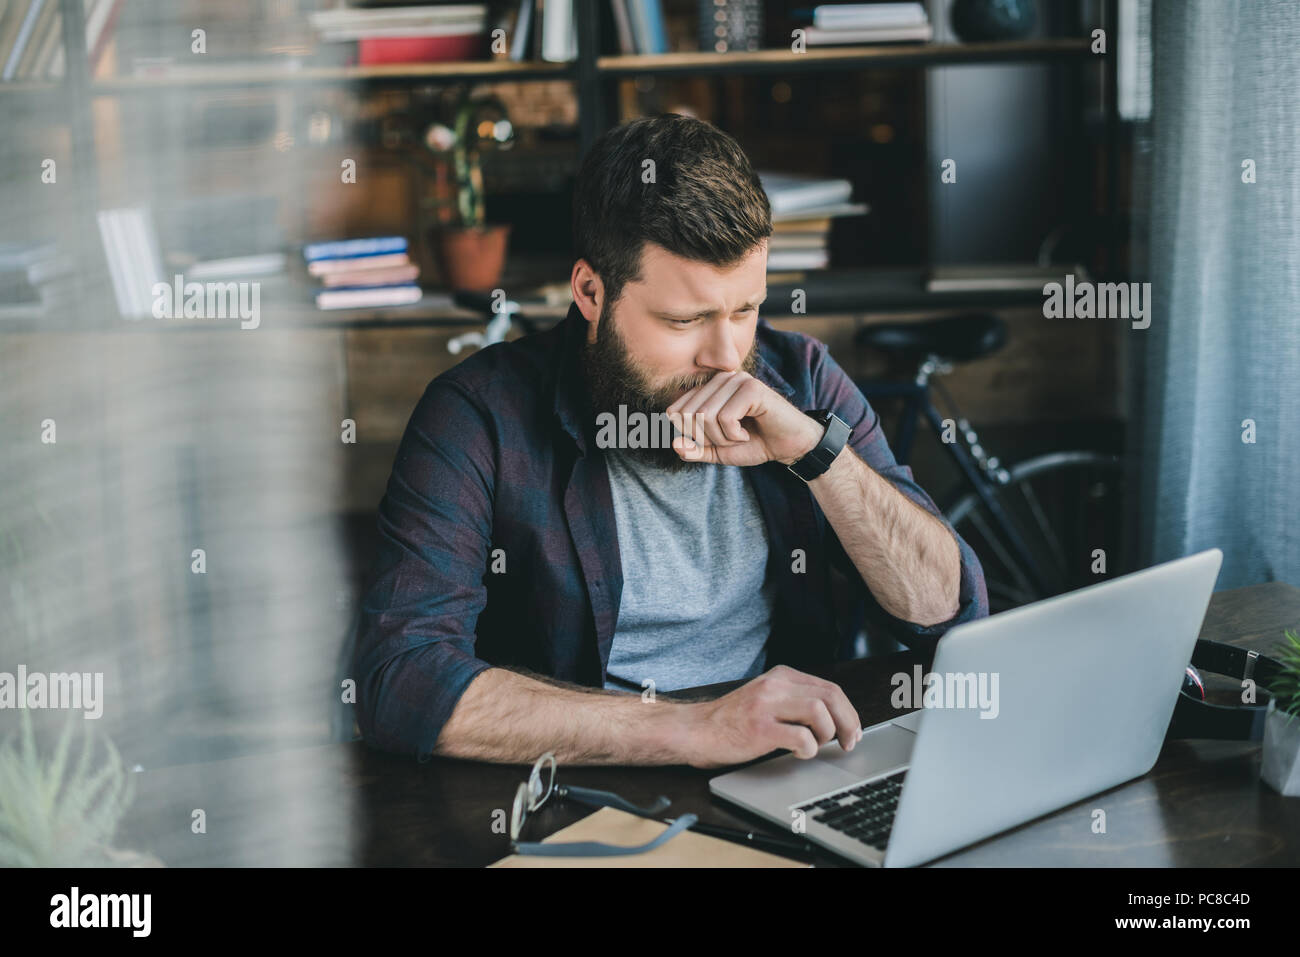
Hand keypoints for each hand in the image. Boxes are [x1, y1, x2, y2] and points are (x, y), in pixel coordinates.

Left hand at [664, 370, 824, 467]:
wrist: (789, 446)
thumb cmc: (755, 443)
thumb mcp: (718, 451)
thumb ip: (694, 449)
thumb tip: (675, 444)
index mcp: (707, 389)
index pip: (675, 412)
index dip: (691, 435)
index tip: (715, 439)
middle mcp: (719, 379)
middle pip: (688, 415)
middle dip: (706, 438)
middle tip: (730, 440)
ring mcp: (736, 380)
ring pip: (705, 416)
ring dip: (722, 438)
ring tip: (740, 436)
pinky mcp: (751, 388)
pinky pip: (725, 417)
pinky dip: (734, 435)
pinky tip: (748, 432)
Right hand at [677, 665, 862, 768]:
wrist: (696, 730)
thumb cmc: (732, 720)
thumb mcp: (766, 698)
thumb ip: (794, 700)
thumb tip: (834, 718)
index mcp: (781, 676)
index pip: (829, 688)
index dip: (849, 712)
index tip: (852, 730)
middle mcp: (776, 686)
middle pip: (830, 697)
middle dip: (848, 722)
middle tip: (848, 742)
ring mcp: (767, 706)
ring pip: (819, 713)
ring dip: (826, 734)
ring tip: (816, 746)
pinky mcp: (760, 729)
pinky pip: (801, 738)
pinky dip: (808, 750)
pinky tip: (799, 753)